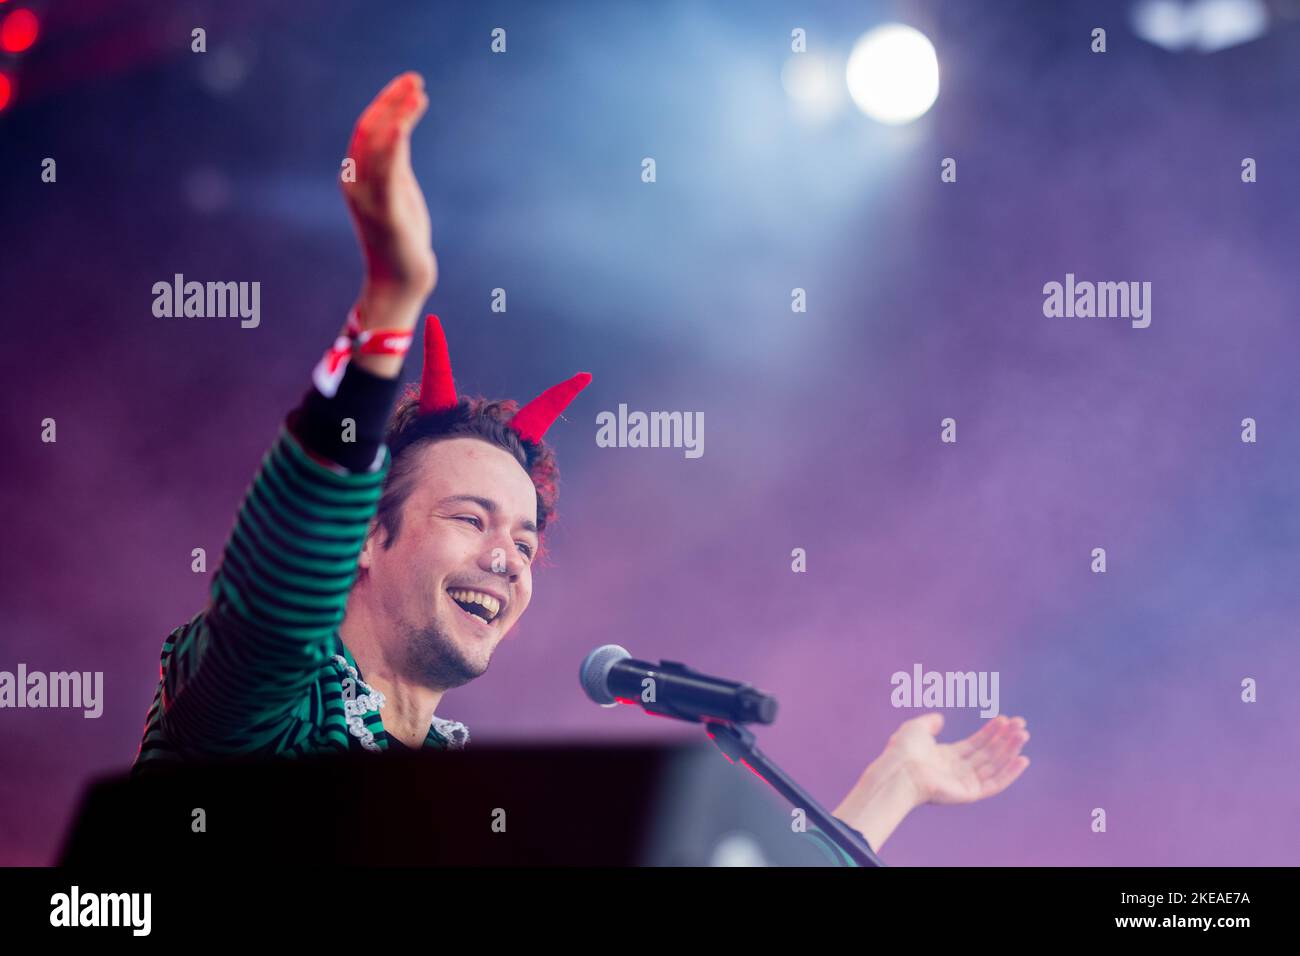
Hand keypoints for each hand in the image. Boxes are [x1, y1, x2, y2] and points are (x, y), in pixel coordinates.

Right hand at [342, 71, 436, 328]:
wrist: (400, 278)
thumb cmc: (401, 235)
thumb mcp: (397, 188)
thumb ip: (395, 160)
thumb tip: (400, 127)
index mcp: (356, 175)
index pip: (367, 127)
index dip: (387, 102)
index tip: (410, 83)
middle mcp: (355, 182)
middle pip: (369, 128)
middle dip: (392, 101)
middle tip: (416, 80)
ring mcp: (367, 197)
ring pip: (376, 144)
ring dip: (397, 114)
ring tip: (419, 93)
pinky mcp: (384, 211)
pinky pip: (386, 172)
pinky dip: (393, 145)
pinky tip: (404, 126)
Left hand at [889, 712, 1030, 805]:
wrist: (900, 770)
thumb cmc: (903, 750)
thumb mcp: (916, 728)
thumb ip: (930, 722)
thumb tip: (940, 718)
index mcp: (947, 756)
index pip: (976, 744)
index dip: (991, 731)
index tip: (1005, 719)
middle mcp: (958, 770)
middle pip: (989, 753)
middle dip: (1006, 738)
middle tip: (1021, 724)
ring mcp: (965, 782)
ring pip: (995, 765)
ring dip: (1011, 750)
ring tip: (1023, 734)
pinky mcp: (970, 793)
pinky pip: (996, 784)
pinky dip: (1010, 772)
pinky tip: (1023, 758)